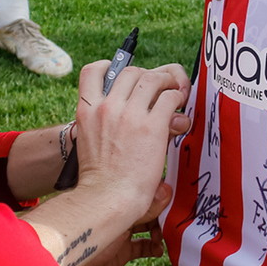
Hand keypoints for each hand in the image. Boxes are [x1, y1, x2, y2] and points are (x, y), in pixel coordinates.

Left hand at [67, 182, 171, 265]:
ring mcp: (120, 232)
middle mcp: (118, 212)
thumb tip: (167, 190)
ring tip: (166, 237)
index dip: (160, 192)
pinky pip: (141, 247)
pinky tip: (158, 251)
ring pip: (147, 227)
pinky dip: (152, 248)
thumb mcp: (118, 218)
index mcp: (115, 197)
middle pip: (147, 208)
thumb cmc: (85, 236)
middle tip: (175, 221)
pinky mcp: (120, 252)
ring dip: (160, 231)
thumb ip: (144, 206)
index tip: (177, 197)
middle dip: (163, 213)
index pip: (143, 189)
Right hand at [73, 59, 188, 217]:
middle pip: (131, 71)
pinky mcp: (152, 126)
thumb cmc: (100, 179)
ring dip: (167, 81)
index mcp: (87, 110)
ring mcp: (129, 114)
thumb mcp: (90, 141)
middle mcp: (106, 107)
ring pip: (152, 78)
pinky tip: (179, 109)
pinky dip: (177, 98)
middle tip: (160, 87)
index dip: (111, 66)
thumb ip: (108, 122)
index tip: (124, 73)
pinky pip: (170, 98)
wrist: (106, 199)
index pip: (93, 71)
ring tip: (175, 92)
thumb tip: (135, 111)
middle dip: (149, 75)